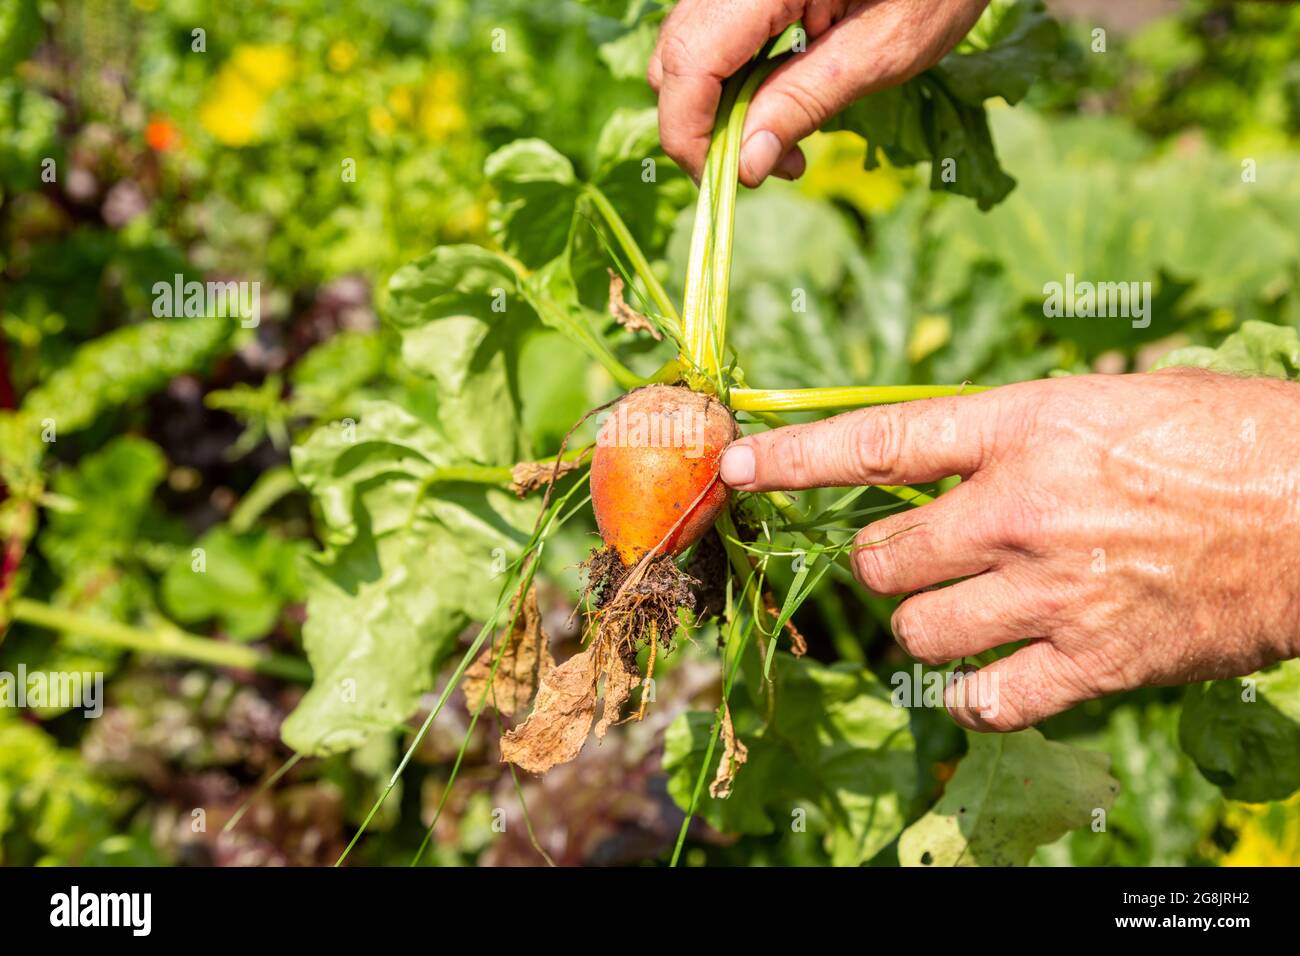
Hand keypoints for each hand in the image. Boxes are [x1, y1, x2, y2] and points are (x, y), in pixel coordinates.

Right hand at [649, 0, 989, 185]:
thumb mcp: (883, 48)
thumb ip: (805, 102)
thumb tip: (745, 166)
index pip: (688, 64)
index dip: (689, 134)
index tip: (724, 183)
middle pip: (674, 58)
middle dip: (701, 128)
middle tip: (763, 167)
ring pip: (685, 50)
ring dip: (716, 108)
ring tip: (779, 138)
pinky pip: (713, 36)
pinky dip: (731, 80)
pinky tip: (776, 99)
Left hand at [719, 370, 1299, 730]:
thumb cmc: (1224, 436)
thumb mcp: (1105, 402)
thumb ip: (1011, 436)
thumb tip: (940, 460)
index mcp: (1023, 426)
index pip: (876, 442)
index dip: (793, 458)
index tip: (738, 468)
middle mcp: (1021, 509)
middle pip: (884, 557)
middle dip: (883, 563)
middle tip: (918, 558)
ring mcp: (1053, 590)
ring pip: (917, 630)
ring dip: (926, 626)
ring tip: (968, 612)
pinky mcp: (1094, 661)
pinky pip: (986, 699)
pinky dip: (977, 695)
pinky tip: (998, 675)